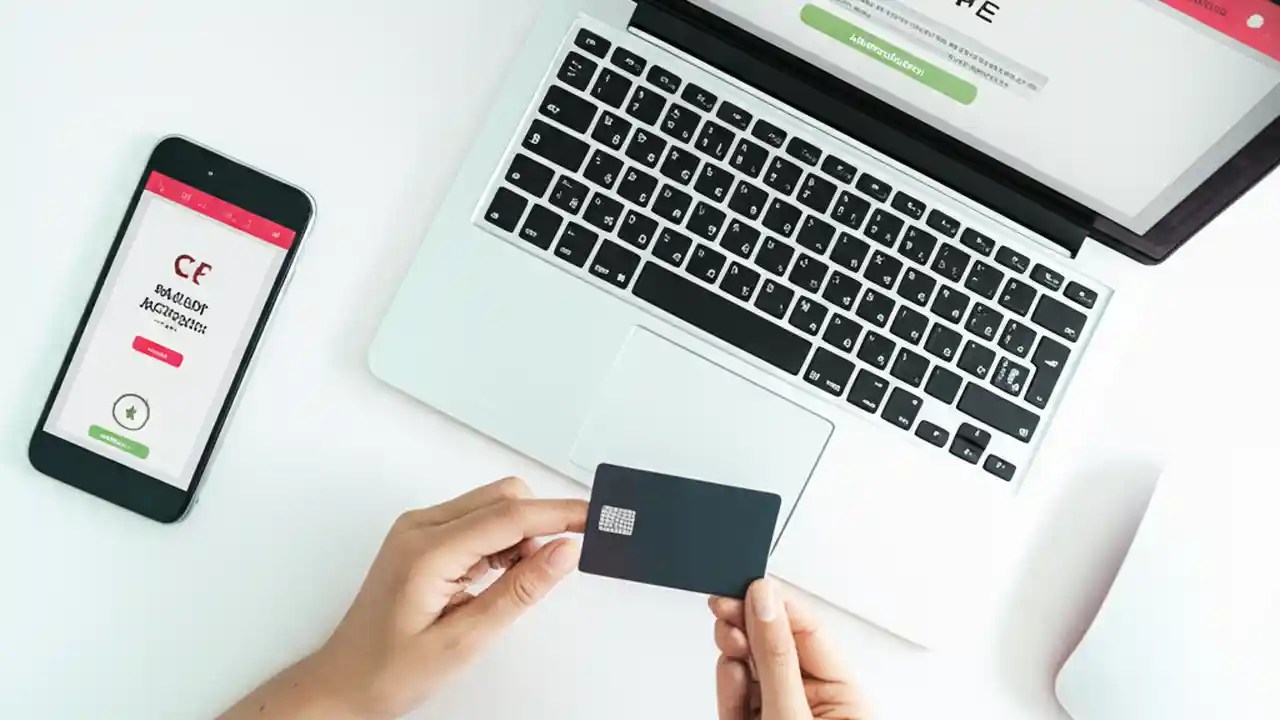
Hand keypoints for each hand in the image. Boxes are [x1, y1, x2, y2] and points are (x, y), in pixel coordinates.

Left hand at [220, 477, 586, 719]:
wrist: (345, 682)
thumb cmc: (389, 669)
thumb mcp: (465, 640)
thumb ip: (519, 590)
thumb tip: (563, 553)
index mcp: (427, 551)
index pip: (511, 515)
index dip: (560, 514)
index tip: (595, 516)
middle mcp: (420, 527)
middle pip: (504, 498)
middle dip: (541, 525)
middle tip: (556, 566)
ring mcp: (419, 529)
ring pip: (493, 506)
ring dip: (520, 536)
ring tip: (510, 588)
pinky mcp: (423, 537)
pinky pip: (477, 521)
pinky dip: (501, 543)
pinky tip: (495, 579)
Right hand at [710, 579, 870, 719]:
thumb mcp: (791, 714)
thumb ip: (776, 660)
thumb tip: (764, 603)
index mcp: (845, 696)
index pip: (809, 632)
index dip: (776, 603)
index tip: (746, 585)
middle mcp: (816, 704)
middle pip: (778, 646)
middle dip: (749, 625)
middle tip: (724, 608)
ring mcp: (785, 715)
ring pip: (753, 671)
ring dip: (736, 654)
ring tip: (728, 643)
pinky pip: (740, 696)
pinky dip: (729, 684)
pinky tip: (728, 672)